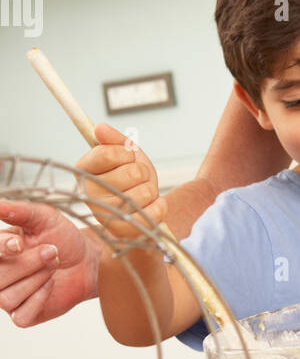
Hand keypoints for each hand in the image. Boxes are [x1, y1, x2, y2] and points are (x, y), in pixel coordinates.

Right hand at [0, 200, 101, 325]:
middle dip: (28, 264)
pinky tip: (51, 284)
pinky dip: (39, 298)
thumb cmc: (62, 237)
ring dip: (36, 280)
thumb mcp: (43, 217)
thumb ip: (18, 211)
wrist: (87, 259)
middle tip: (52, 251)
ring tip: (54, 265)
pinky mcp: (24, 315)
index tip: (19, 244)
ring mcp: (8, 297)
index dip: (0, 249)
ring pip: (6, 298)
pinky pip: (21, 316)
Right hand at [74, 123, 166, 239]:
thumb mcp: (125, 155)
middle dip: (142, 173)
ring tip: (140, 195)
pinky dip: (158, 206)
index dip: (127, 153)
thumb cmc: (129, 179)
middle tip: (135, 180)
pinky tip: (147, 208)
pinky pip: (154, 211)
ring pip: (146, 192)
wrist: (137, 210)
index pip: (109, 153)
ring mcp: (103, 214)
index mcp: (83, 170)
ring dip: (150, 190)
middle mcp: (88, 193)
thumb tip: (100, 128)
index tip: (126, 158)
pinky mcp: (121, 230)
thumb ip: (115, 140)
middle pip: (133, 172)